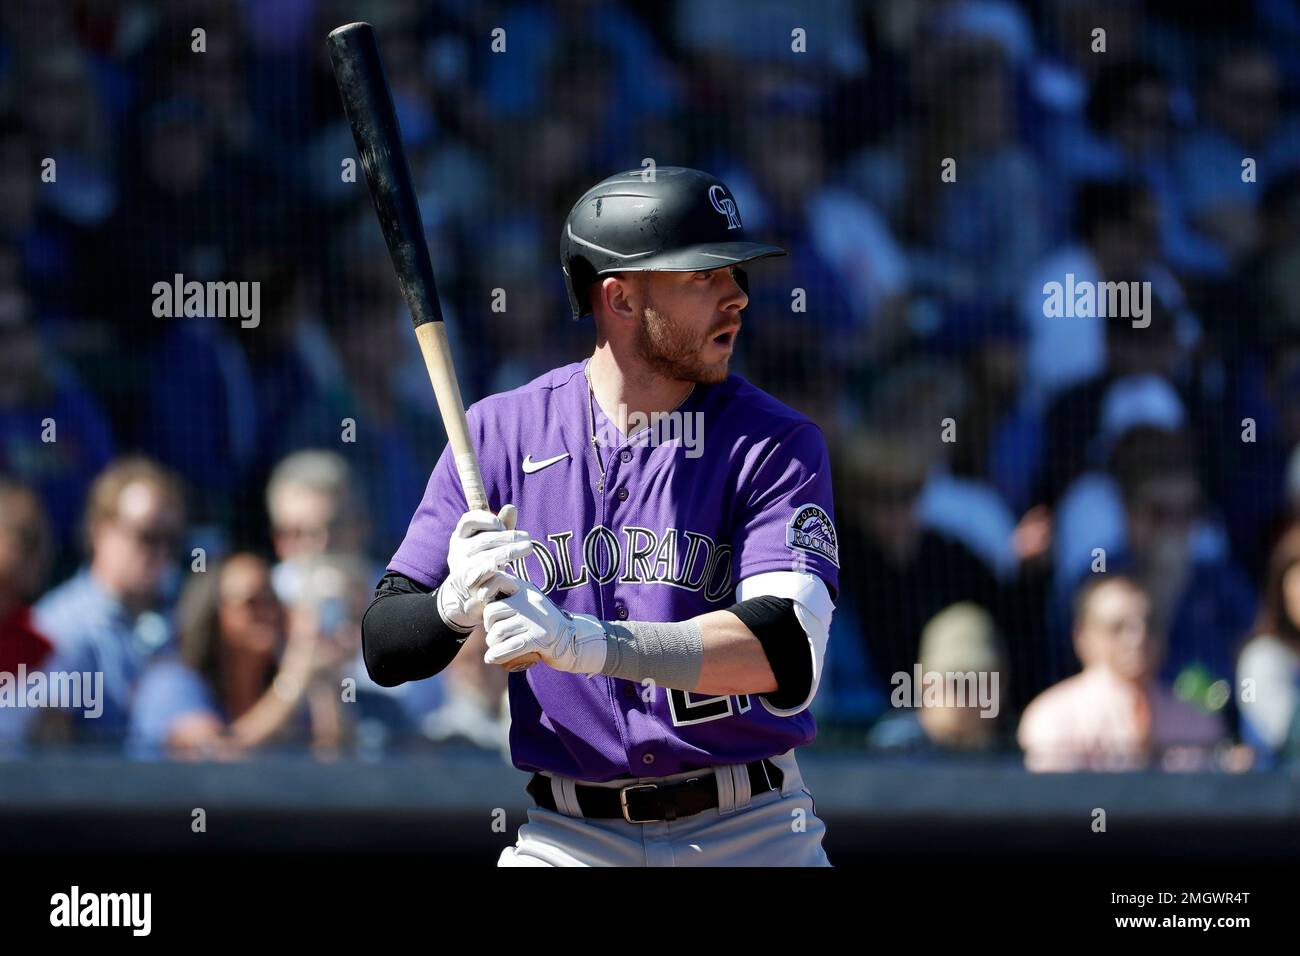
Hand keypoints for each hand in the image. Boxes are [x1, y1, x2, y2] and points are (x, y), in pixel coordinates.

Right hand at [438, 504, 534, 631]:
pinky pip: (483, 576)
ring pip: (486, 557)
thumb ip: (502, 526)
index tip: (502, 525)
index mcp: (460, 536)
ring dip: (509, 551)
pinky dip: (496, 571)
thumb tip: (511, 507)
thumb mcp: (493, 543)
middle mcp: (457, 551)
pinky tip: (509, 568)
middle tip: (528, 538)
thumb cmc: (484, 562)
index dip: (486, 519)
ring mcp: (460, 569)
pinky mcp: (468, 586)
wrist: (470, 596)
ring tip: (527, 548)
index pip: (468, 520)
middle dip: (508, 538)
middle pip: (484, 540)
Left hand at [482, 574, 608, 674]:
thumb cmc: (544, 624)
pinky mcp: (538, 639)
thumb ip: (509, 598)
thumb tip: (477, 599)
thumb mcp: (529, 604)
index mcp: (525, 589)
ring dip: (493, 644)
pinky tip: (491, 659)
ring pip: (497, 632)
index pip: (497, 579)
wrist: (572, 639)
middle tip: (496, 635)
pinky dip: (496, 655)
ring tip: (498, 648)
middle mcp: (529, 601)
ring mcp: (533, 620)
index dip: (484, 591)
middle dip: (489, 627)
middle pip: (491, 612)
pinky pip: (509, 647)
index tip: (483, 604)